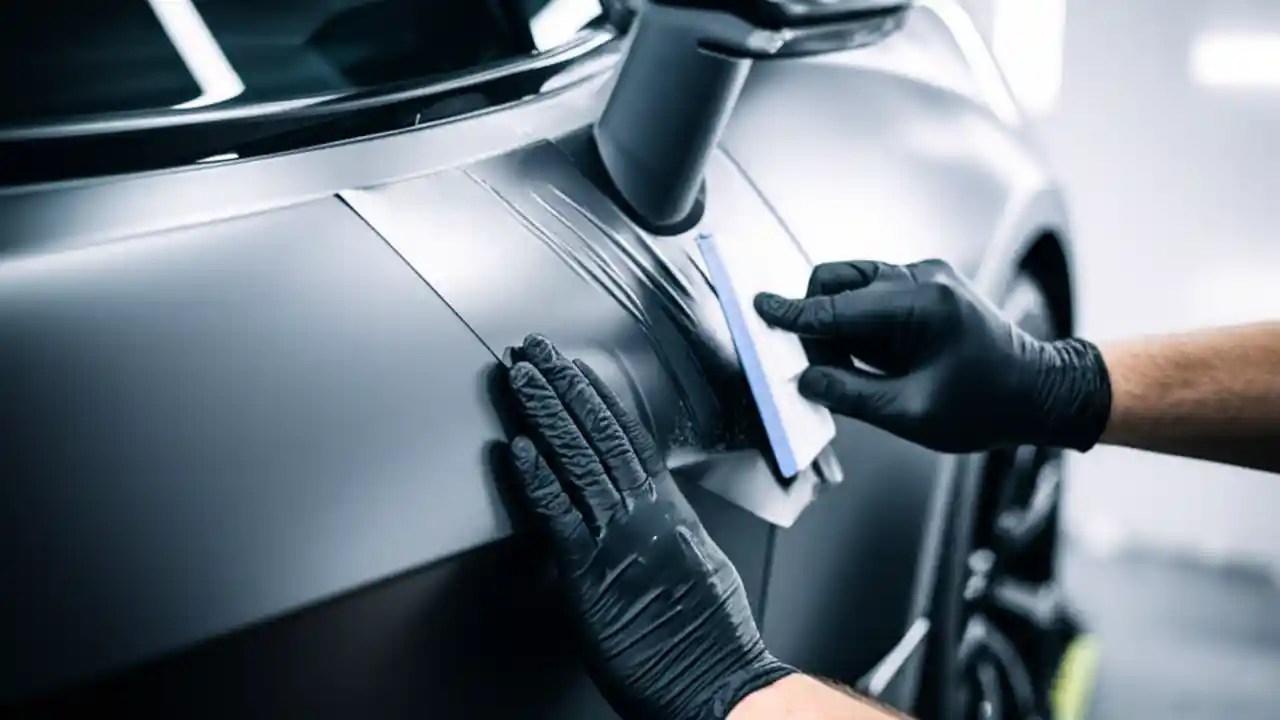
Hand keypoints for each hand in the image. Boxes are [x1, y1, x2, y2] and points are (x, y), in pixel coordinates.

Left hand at [506, 334, 792, 719]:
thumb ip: (667, 533)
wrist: (718, 682)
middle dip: (564, 386)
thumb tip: (650, 512)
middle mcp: (645, 514)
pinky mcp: (592, 574)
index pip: (628, 438)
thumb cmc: (708, 638)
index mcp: (668, 511)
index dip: (596, 398)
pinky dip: (538, 479)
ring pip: (578, 460)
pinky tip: (518, 448)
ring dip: (546, 414)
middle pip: (600, 435)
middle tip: (534, 348)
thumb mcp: (697, 566)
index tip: (573, 366)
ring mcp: (619, 539)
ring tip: (522, 375)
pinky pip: (560, 516)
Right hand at [753, 260, 1110, 452]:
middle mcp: (923, 278)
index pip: (837, 306)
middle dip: (817, 321)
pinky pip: (872, 295)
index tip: (759, 309)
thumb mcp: (912, 414)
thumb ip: (851, 395)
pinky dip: (860, 324)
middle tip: (821, 368)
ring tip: (857, 368)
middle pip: (838, 281)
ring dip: (839, 324)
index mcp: (922, 304)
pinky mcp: (927, 285)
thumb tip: (804, 382)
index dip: (793, 314)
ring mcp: (926, 277)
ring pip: (852, 285)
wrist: (1040, 392)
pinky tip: (878, 359)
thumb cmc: (987, 406)